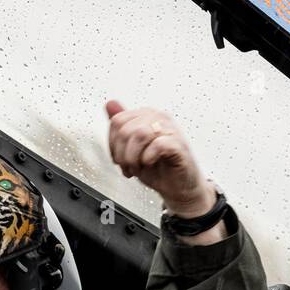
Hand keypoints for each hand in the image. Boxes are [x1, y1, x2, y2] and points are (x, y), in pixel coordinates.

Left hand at [105, 100, 217, 218]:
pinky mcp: (179, 144)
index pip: (117, 121)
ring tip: (138, 167)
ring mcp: (170, 129)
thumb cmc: (158, 168)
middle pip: (125, 129)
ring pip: (140, 134)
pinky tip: (150, 163)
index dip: (113, 144)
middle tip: (128, 167)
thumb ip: (120, 127)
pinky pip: (158, 145)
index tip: (119, 159)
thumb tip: (110, 103)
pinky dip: (148, 158)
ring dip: (133, 157)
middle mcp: (158, 118)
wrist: (178, 186)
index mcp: (146, 116)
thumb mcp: (131, 148)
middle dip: (122, 154)